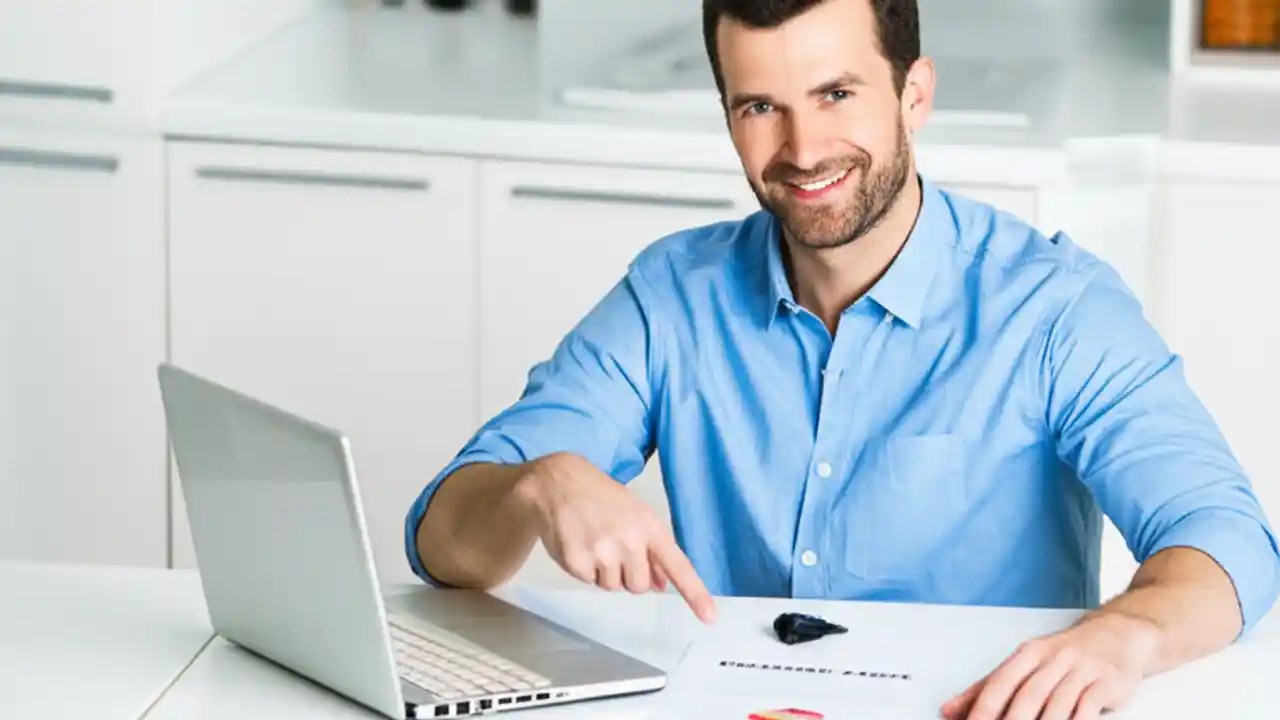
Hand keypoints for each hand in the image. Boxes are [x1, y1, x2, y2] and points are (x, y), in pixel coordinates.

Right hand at [516, 452, 716, 623]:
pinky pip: (589, 582)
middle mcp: (629, 540)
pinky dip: (585, 569)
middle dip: (629, 574)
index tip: (709, 617)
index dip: (695, 594)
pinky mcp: (577, 561)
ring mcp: (602, 552)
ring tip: (594, 541)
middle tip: (613, 548)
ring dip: (605, 572)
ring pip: (614, 587)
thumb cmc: (601, 497)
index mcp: (649, 526)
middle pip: (640, 587)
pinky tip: (579, 544)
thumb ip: (652, 550)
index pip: (678, 565)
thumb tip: (663, 585)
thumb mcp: (635, 515)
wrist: (559, 483)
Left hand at [941, 612, 1161, 719]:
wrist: (1119, 635)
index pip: (1000, 682)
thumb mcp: (1026, 663)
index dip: (983, 707)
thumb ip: (988, 687)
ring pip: (1057, 704)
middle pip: (1028, 695)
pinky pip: (1088, 708)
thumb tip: (949, 710)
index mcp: (1028, 653)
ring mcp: (1082, 670)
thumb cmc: (1065, 653)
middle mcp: (1054, 659)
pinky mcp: (1107, 683)